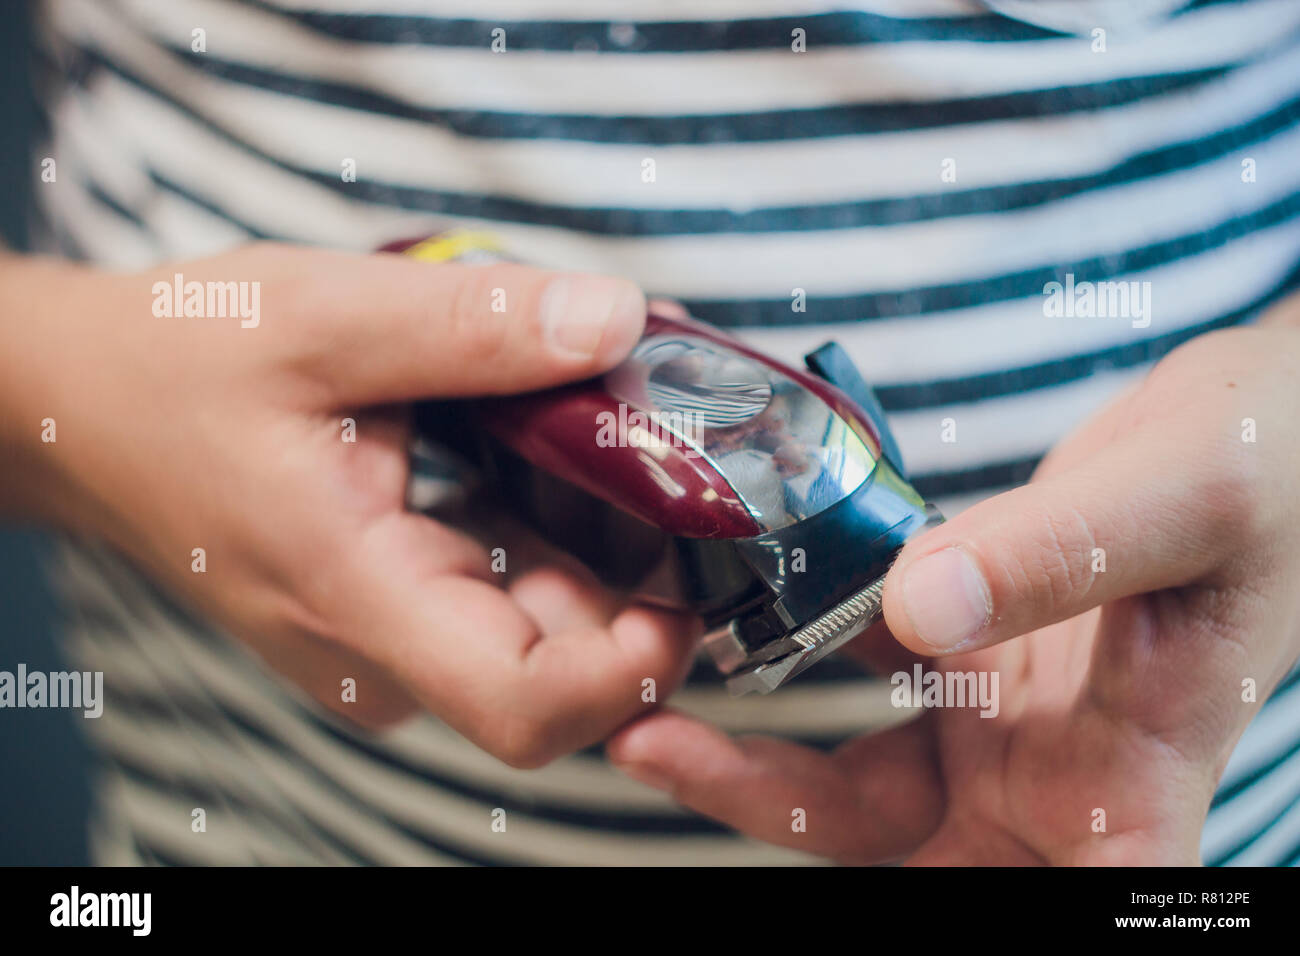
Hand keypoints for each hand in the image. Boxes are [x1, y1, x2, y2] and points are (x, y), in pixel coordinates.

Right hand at [0, 244, 695, 765]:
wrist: (82, 409)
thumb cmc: (174, 364)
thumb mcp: (321, 314)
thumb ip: (474, 326)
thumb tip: (615, 321)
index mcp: (355, 595)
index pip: (525, 708)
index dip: (633, 666)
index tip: (687, 577)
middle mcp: (376, 646)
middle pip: (557, 665)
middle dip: (635, 573)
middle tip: (664, 455)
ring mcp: (383, 636)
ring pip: (539, 627)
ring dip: (599, 542)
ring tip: (601, 431)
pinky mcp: (390, 607)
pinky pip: (502, 593)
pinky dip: (550, 530)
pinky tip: (548, 447)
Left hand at [609, 305, 1299, 863]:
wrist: (1268, 418)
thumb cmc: (1273, 458)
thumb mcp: (1187, 496)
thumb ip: (1060, 555)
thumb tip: (916, 609)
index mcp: (1138, 785)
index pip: (1066, 902)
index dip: (973, 912)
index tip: (836, 873)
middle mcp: (1060, 774)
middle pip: (895, 844)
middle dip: (770, 811)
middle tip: (653, 747)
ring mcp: (1009, 720)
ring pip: (860, 778)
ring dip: (756, 746)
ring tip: (652, 696)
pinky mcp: (974, 659)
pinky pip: (865, 675)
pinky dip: (798, 648)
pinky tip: (728, 606)